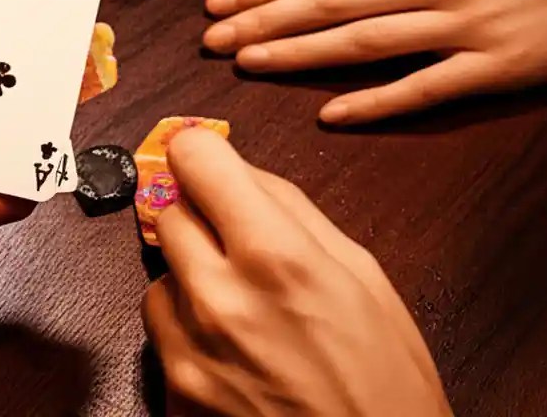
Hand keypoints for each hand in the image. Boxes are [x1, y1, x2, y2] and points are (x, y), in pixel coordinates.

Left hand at [142, 129, 450, 414]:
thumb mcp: (363, 275)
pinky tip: (233, 351)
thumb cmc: (387, 379)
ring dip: (190, 278)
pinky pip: (160, 331)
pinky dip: (185, 330)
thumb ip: (293, 211)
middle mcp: (221, 296)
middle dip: (199, 218)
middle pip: (167, 211)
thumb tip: (240, 171)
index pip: (194, 158)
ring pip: (160, 274)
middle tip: (238, 244)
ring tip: (245, 310)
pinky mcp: (173, 392)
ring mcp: (189, 348)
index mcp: (277, 256)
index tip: (205, 162)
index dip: (200, 155)